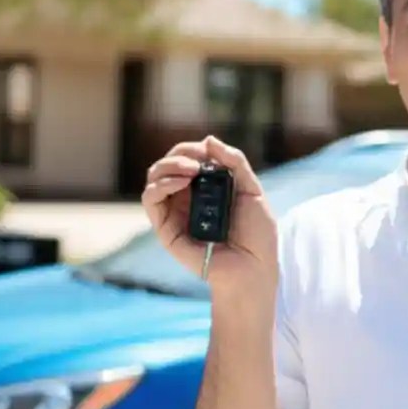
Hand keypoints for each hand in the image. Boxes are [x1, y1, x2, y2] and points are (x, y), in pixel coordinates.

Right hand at [142, 136, 277, 295]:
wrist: (253, 268)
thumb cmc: (257, 235)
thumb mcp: (252, 190)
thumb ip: (235, 163)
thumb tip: (208, 140)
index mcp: (206, 189)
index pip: (187, 158)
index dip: (192, 149)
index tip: (206, 150)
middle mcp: (187, 199)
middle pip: (167, 164)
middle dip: (179, 154)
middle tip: (197, 161)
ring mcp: (175, 213)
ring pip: (154, 178)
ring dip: (168, 165)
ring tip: (191, 171)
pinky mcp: (166, 229)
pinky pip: (150, 199)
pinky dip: (160, 185)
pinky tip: (180, 182)